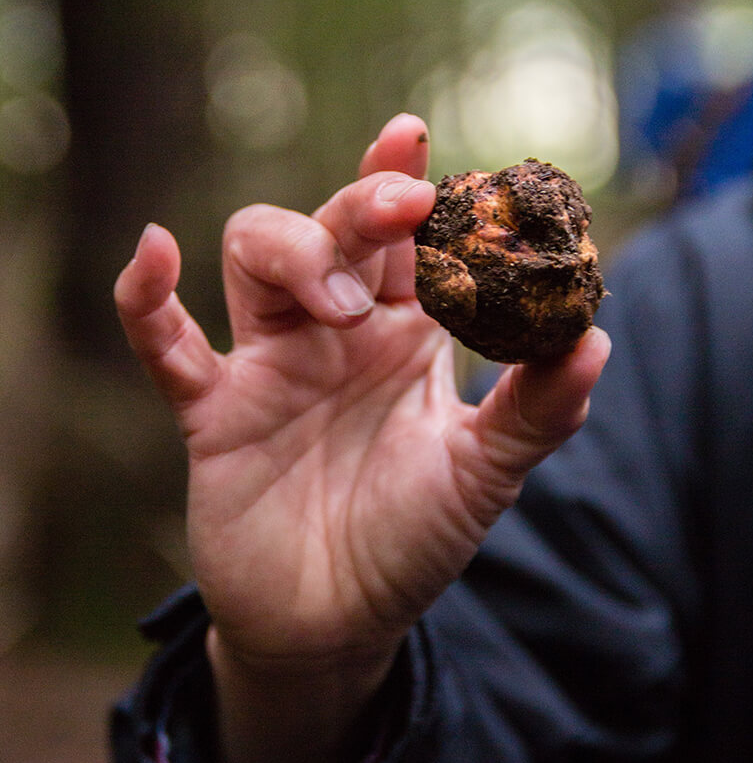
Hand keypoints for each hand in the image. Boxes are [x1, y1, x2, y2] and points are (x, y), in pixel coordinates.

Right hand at [115, 114, 609, 762]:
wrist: (338, 625)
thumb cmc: (415, 542)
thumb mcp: (485, 477)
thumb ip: (536, 412)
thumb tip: (596, 341)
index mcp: (407, 338)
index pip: (409, 241)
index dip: (409, 185)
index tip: (419, 136)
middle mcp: (338, 334)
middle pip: (336, 230)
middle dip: (365, 206)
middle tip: (406, 205)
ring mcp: (271, 365)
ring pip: (257, 256)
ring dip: (296, 253)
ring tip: (344, 309)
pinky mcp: (212, 412)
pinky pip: (165, 344)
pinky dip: (147, 299)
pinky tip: (153, 253)